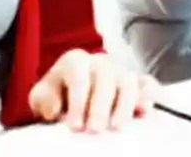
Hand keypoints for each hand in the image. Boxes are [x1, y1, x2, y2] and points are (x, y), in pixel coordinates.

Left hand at [28, 49, 158, 132]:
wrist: (72, 92)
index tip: (74, 126)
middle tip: (94, 130)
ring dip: (124, 105)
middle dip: (100, 106)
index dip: (77, 102)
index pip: (78, 77)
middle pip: (105, 78)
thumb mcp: (42, 96)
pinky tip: (144, 111)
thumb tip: (54, 109)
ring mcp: (121, 70)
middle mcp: (100, 62)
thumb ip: (44, 99)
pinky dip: (148, 97)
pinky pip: (148, 85)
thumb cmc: (58, 95)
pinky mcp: (137, 82)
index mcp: (75, 61)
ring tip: (117, 127)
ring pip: (128, 82)